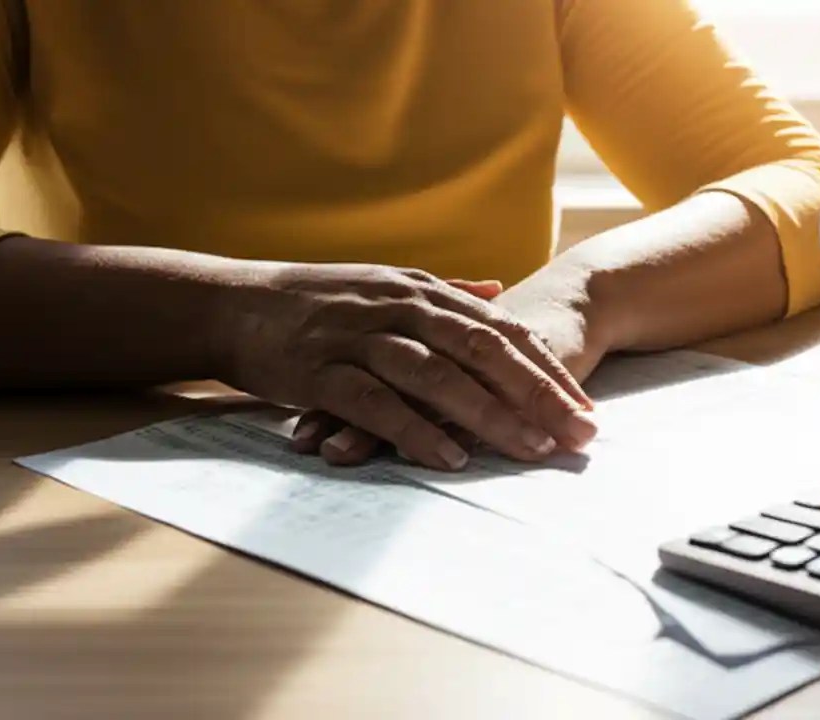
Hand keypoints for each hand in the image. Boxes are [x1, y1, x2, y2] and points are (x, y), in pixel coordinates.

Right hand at [212, 263, 595, 470]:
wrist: (234, 303)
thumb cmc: (319, 300)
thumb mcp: (387, 282)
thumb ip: (445, 290)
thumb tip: (497, 291)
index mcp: (421, 290)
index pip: (499, 330)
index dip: (546, 369)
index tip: (585, 408)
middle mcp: (398, 308)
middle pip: (481, 350)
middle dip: (536, 393)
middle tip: (578, 433)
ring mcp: (358, 338)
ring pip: (436, 376)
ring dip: (488, 415)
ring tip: (531, 450)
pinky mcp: (321, 370)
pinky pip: (376, 402)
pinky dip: (414, 430)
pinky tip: (450, 457)